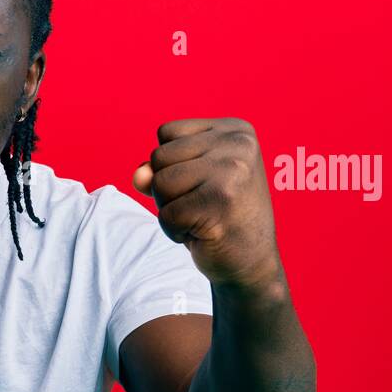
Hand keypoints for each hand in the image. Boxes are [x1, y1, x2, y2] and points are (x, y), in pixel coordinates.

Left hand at [132, 117, 281, 290]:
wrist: (252, 262)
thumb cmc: (217, 216)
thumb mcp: (188, 182)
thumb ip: (158, 169)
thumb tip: (139, 176)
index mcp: (235, 129)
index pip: (166, 133)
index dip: (171, 165)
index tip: (204, 184)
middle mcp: (238, 143)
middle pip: (159, 156)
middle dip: (168, 189)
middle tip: (202, 205)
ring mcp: (232, 170)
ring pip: (160, 183)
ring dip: (170, 209)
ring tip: (201, 217)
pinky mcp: (221, 201)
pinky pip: (166, 214)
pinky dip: (174, 230)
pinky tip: (202, 233)